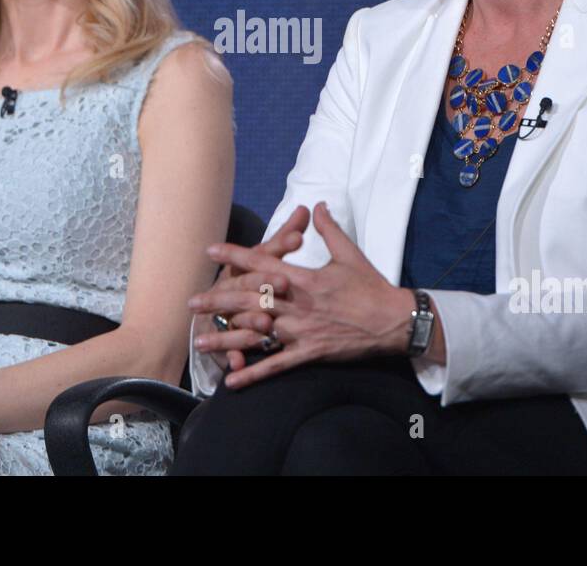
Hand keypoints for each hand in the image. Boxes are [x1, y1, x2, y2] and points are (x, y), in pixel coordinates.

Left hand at [195, 201, 412, 389]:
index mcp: (304, 278)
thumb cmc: (371, 286)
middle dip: (218, 300)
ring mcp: (302, 331)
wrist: (394, 321)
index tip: (211, 251)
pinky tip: (233, 381)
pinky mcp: (309, 353)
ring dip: (227, 339)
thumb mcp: (349, 253)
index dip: (235, 256)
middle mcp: (297, 304)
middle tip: (192, 302)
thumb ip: (329, 230)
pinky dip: (254, 373)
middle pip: (250, 300)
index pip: (263, 264)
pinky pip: (276, 366)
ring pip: (257, 334)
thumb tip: (318, 206)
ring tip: (201, 341)